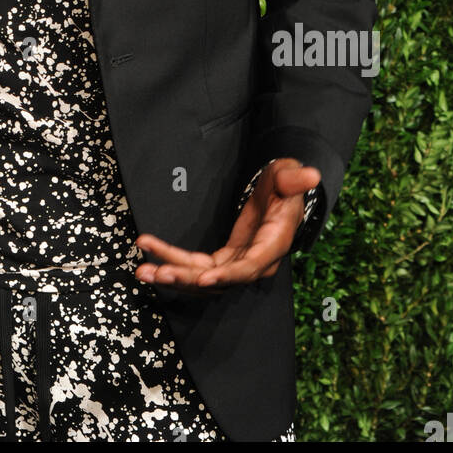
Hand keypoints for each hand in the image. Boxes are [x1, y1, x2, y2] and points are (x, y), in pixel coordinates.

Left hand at [134, 158, 320, 296]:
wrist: (279, 195)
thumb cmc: (284, 184)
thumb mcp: (289, 176)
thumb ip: (295, 178)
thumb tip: (310, 174)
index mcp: (273, 243)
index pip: (250, 266)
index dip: (227, 275)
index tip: (201, 278)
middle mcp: (255, 261)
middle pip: (219, 278)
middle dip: (186, 278)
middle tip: (156, 273)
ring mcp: (238, 263)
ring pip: (203, 278)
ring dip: (173, 275)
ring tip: (142, 270)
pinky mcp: (225, 259)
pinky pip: (197, 267)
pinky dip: (173, 261)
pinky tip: (150, 253)